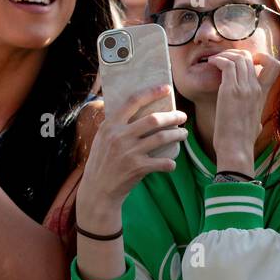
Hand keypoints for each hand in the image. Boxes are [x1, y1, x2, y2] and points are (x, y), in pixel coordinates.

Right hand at [78, 83, 187, 220]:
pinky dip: (170, 163)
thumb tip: (134, 107)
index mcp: (110, 126)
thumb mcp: (102, 139)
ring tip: (183, 134)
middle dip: (173, 116)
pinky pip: (162, 162)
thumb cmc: (102, 162)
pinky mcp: (137, 168)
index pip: (133, 102)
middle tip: (183, 116)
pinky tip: (172, 163)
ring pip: (162, 138)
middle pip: (154, 119)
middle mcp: (119, 136)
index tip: (166, 88)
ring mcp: (129, 152)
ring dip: (177, 135)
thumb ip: (116, 125)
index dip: (151, 92)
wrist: (97, 191)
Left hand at [209, 48, 279, 169]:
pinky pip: (226, 65)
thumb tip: (255, 119)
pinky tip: (211, 65)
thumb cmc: (243, 139)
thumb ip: (255, 113)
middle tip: (222, 60)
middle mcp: (256, 87)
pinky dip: (217, 60)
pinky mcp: (230, 91)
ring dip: (224, 56)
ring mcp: (245, 88)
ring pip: (238, 58)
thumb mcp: (257, 121)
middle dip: (234, 54)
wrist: (237, 148)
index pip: (275, 64)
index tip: (247, 60)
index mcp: (264, 93)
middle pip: (249, 57)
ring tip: (214, 62)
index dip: (262, 56)